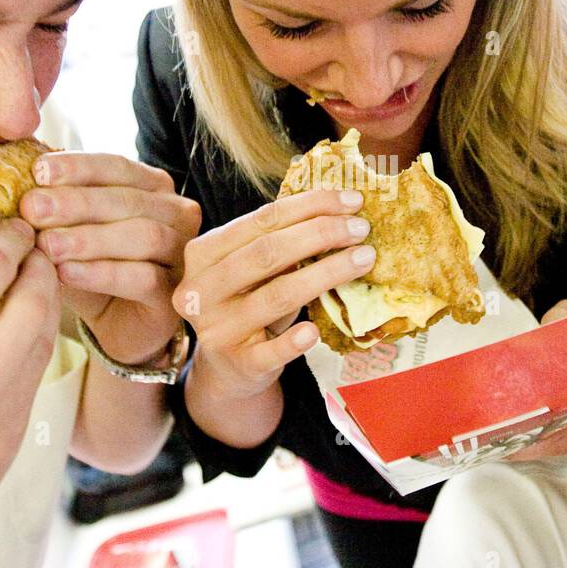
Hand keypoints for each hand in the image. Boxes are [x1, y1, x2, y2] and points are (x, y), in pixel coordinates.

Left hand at [23, 153, 200, 365]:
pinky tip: (66, 273)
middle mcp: (177, 213)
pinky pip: (144, 278)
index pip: (117, 166)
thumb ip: (56, 206)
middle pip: (128, 200)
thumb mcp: (71, 230)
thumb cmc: (93, 267)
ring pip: (143, 236)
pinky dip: (102, 273)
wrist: (117, 323)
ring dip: (89, 239)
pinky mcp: (176, 293)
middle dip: (77, 203)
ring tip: (47, 245)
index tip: (37, 172)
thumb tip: (20, 184)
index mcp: (152, 186)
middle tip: (33, 209)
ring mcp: (182, 254)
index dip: (78, 167)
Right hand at [174, 189, 373, 404]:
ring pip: (276, 295)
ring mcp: (218, 329)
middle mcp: (202, 289)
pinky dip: (293, 341)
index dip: (309, 206)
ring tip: (364, 259)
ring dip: (326, 274)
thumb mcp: (253, 270)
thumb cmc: (248, 304)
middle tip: (361, 229)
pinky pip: (270, 351)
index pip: (261, 220)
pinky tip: (314, 331)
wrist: (227, 367)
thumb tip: (339, 212)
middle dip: (321, 234)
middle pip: (267, 252)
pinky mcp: (239, 364)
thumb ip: (280, 242)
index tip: (351, 200)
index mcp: (203, 253)